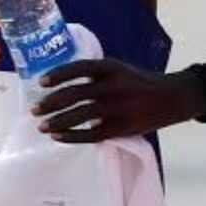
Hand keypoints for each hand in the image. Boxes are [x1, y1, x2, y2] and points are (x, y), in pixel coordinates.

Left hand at [30, 59, 205, 142]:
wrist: (171, 98)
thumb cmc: (138, 82)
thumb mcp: (119, 69)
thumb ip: (95, 74)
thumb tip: (61, 82)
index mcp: (111, 67)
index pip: (79, 68)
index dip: (58, 75)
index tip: (41, 82)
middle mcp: (113, 86)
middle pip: (75, 94)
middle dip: (51, 103)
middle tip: (34, 110)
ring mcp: (117, 108)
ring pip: (80, 116)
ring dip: (57, 121)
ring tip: (41, 126)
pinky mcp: (121, 128)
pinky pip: (91, 134)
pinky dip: (72, 137)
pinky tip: (58, 137)